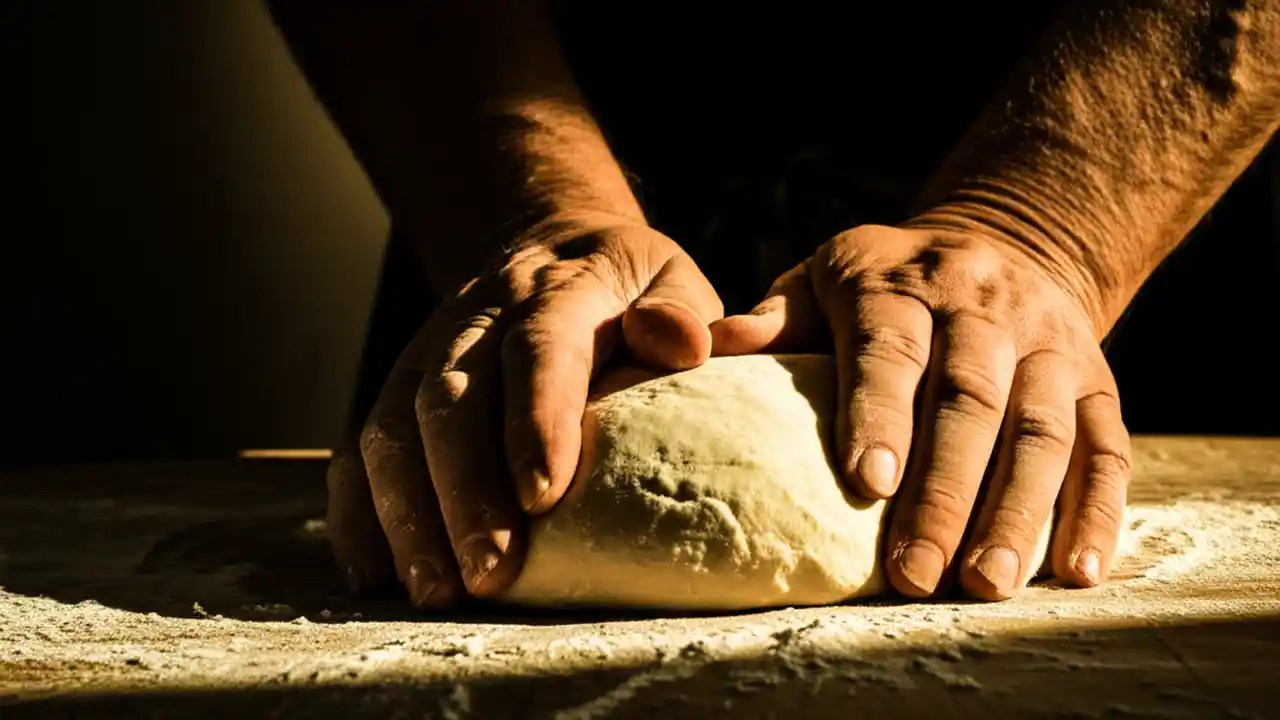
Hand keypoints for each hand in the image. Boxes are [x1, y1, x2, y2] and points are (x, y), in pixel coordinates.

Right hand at [327, 221, 723, 607]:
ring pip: (392, 424)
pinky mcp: (397, 386)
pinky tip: (370, 573)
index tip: (542, 497)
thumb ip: (683, 313)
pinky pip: (359, 445)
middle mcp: (479, 317)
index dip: (535, 418)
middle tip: (488, 574)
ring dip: (406, 512)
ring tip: (436, 590)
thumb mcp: (671, 280)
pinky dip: (355, 510)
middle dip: (463, 490)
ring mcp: (427, 351)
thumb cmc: (628, 289)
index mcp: (559, 289)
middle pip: (451, 396)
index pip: (540, 346)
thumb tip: (683, 343)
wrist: (552, 245)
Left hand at [711, 224, 1131, 600]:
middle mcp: (985, 308)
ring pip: (1042, 431)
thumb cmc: (887, 283)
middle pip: (971, 401)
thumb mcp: (825, 277)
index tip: (865, 484)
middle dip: (944, 492)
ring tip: (984, 584)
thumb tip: (711, 346)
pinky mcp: (1098, 381)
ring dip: (1018, 513)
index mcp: (903, 282)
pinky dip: (1098, 512)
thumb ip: (776, 316)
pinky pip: (1108, 447)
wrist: (1006, 240)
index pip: (891, 347)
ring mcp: (1051, 344)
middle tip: (912, 575)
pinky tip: (1076, 572)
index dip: (880, 412)